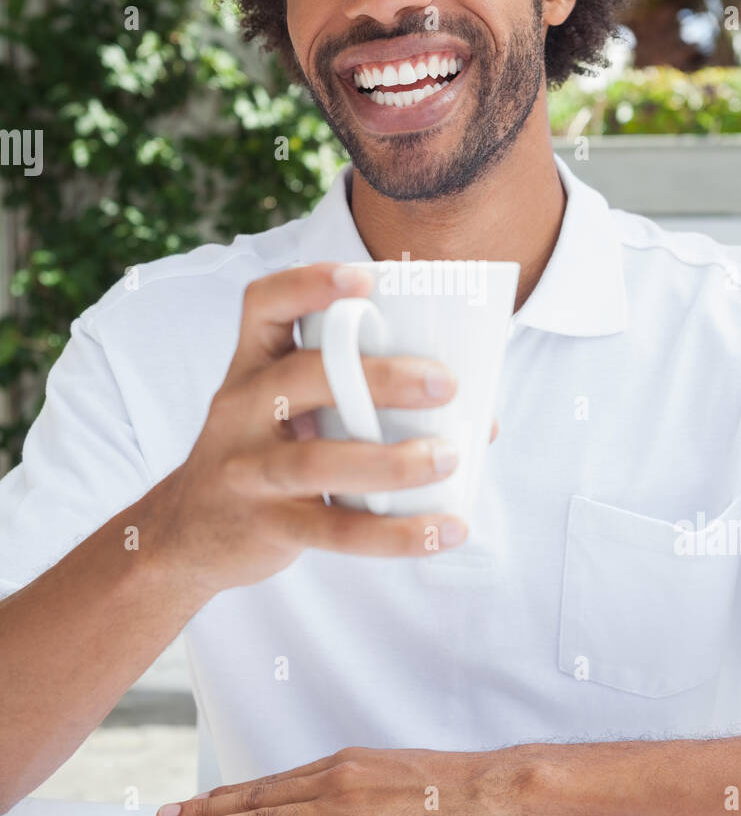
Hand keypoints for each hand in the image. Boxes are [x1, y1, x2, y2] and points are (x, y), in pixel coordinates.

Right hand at [150, 262, 495, 596]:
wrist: (188, 535)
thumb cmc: (264, 456)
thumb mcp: (285, 413)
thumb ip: (357, 400)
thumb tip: (477, 417)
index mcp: (251, 367)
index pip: (263, 306)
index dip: (309, 284)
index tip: (364, 281)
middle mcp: (241, 410)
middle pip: (302, 378)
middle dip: (378, 377)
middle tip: (444, 384)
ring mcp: (248, 470)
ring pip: (317, 461)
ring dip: (392, 461)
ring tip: (448, 457)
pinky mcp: (267, 526)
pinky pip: (337, 530)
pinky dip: (399, 534)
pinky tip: (447, 529)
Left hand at [155, 744, 540, 815]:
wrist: (496, 791)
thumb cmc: (458, 789)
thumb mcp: (398, 776)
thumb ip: (359, 788)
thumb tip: (333, 806)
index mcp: (344, 764)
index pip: (270, 784)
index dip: (226, 796)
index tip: (194, 804)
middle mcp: (333, 778)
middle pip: (253, 799)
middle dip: (202, 811)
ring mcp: (340, 806)